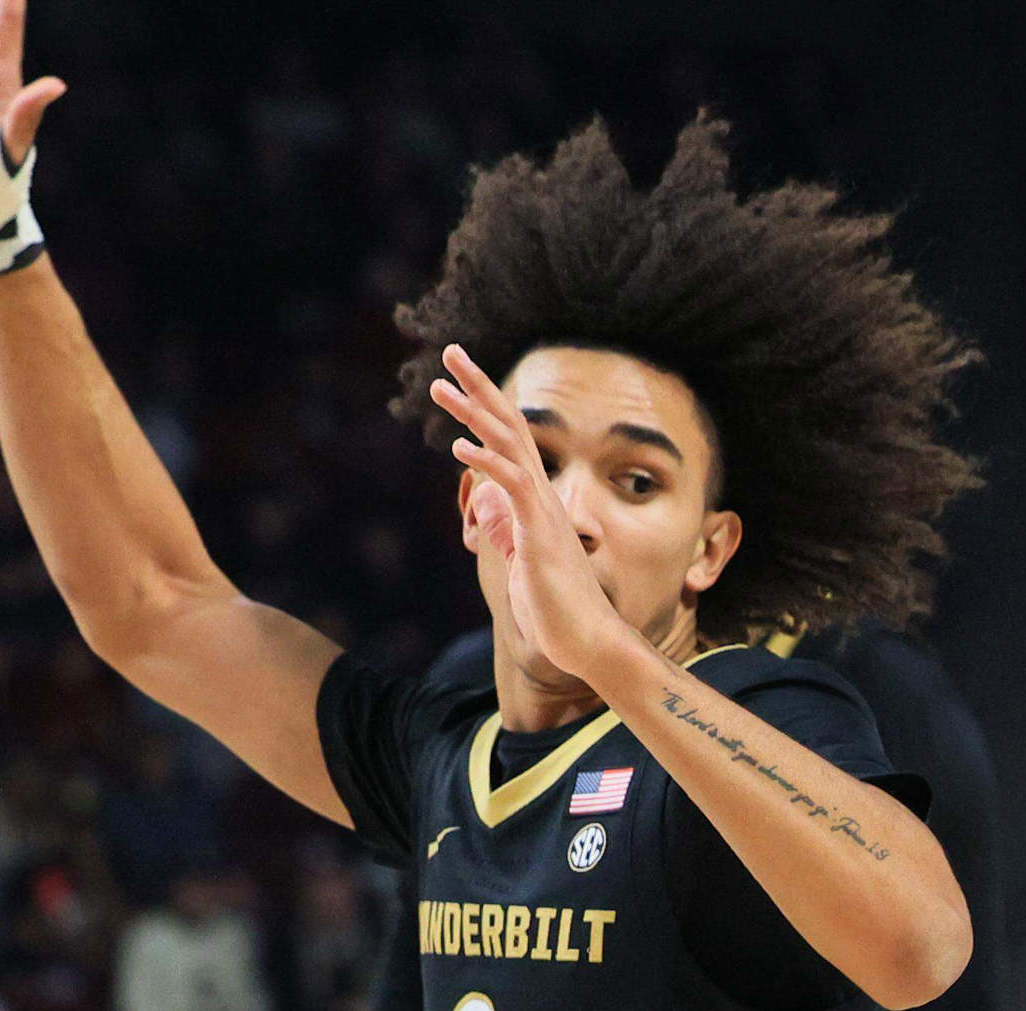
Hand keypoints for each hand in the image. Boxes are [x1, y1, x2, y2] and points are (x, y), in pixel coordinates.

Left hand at [429, 343, 646, 688]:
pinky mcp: (540, 533)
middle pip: (510, 425)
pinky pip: (514, 486)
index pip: (511, 438)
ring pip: (509, 445)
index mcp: (537, 499)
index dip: (486, 403)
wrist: (586, 642)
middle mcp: (543, 495)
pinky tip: (459, 448)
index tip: (459, 377)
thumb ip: (505, 527)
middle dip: (478, 387)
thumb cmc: (557, 608)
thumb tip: (484, 505)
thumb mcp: (520, 559)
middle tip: (450, 353)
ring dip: (473, 413)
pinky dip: (487, 463)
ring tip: (439, 388)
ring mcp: (544, 511)